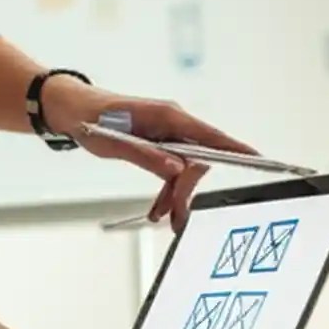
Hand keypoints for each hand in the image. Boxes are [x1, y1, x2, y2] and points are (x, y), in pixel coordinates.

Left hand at [43, 77, 255, 230]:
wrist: (71, 110)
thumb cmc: (91, 119)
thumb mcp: (116, 143)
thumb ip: (147, 156)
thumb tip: (176, 169)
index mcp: (167, 115)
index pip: (209, 135)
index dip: (234, 149)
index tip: (257, 159)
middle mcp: (171, 122)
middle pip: (196, 158)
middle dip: (189, 189)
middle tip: (179, 217)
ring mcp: (165, 131)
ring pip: (183, 167)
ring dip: (175, 193)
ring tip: (163, 218)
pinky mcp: (156, 141)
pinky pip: (170, 167)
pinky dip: (165, 187)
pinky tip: (158, 207)